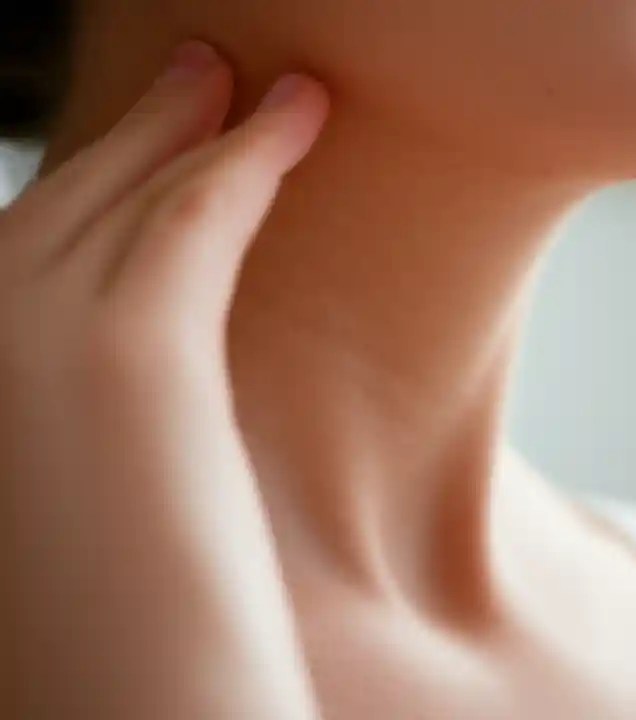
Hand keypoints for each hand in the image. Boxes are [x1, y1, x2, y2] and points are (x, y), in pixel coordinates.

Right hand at [0, 42, 326, 717]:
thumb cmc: (108, 666)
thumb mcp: (62, 526)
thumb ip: (64, 443)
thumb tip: (110, 411)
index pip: (11, 261)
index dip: (79, 194)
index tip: (133, 155)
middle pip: (55, 209)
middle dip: (128, 136)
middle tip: (192, 81)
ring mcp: (26, 347)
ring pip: (119, 198)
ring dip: (189, 123)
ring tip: (247, 79)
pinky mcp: (127, 360)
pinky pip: (194, 221)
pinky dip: (246, 157)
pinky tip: (296, 119)